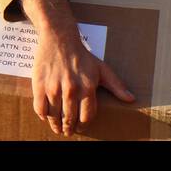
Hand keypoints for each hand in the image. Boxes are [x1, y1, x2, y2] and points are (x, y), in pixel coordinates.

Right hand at [23, 0, 134, 135]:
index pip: (86, 116)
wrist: (59, 39)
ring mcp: (53, 88)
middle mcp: (71, 90)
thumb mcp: (102, 69)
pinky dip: (42, 115)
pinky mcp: (39, 84)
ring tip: (57, 128)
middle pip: (69, 119)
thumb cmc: (82, 55)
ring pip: (54, 115)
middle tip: (68, 131)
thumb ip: (117, 85)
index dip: (83, 125)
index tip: (80, 127)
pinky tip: (45, 117)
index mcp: (87, 88)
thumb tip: (131, 99)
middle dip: (69, 128)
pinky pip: (39, 107)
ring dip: (56, 124)